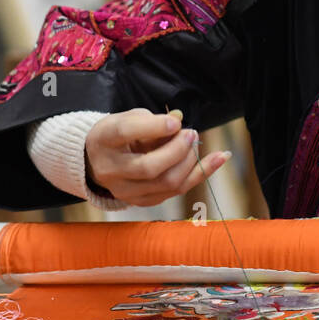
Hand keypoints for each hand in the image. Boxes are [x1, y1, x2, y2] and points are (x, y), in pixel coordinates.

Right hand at [84, 108, 228, 206]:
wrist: (98, 159)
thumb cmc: (120, 133)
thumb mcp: (131, 117)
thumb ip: (153, 119)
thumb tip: (179, 121)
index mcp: (104, 140)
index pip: (126, 133)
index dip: (153, 127)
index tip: (175, 122)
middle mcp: (110, 170)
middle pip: (149, 167)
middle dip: (178, 149)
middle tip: (191, 133)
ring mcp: (125, 190)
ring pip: (166, 183)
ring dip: (191, 162)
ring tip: (195, 144)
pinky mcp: (141, 201)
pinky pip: (177, 191)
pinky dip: (202, 173)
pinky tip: (220, 157)